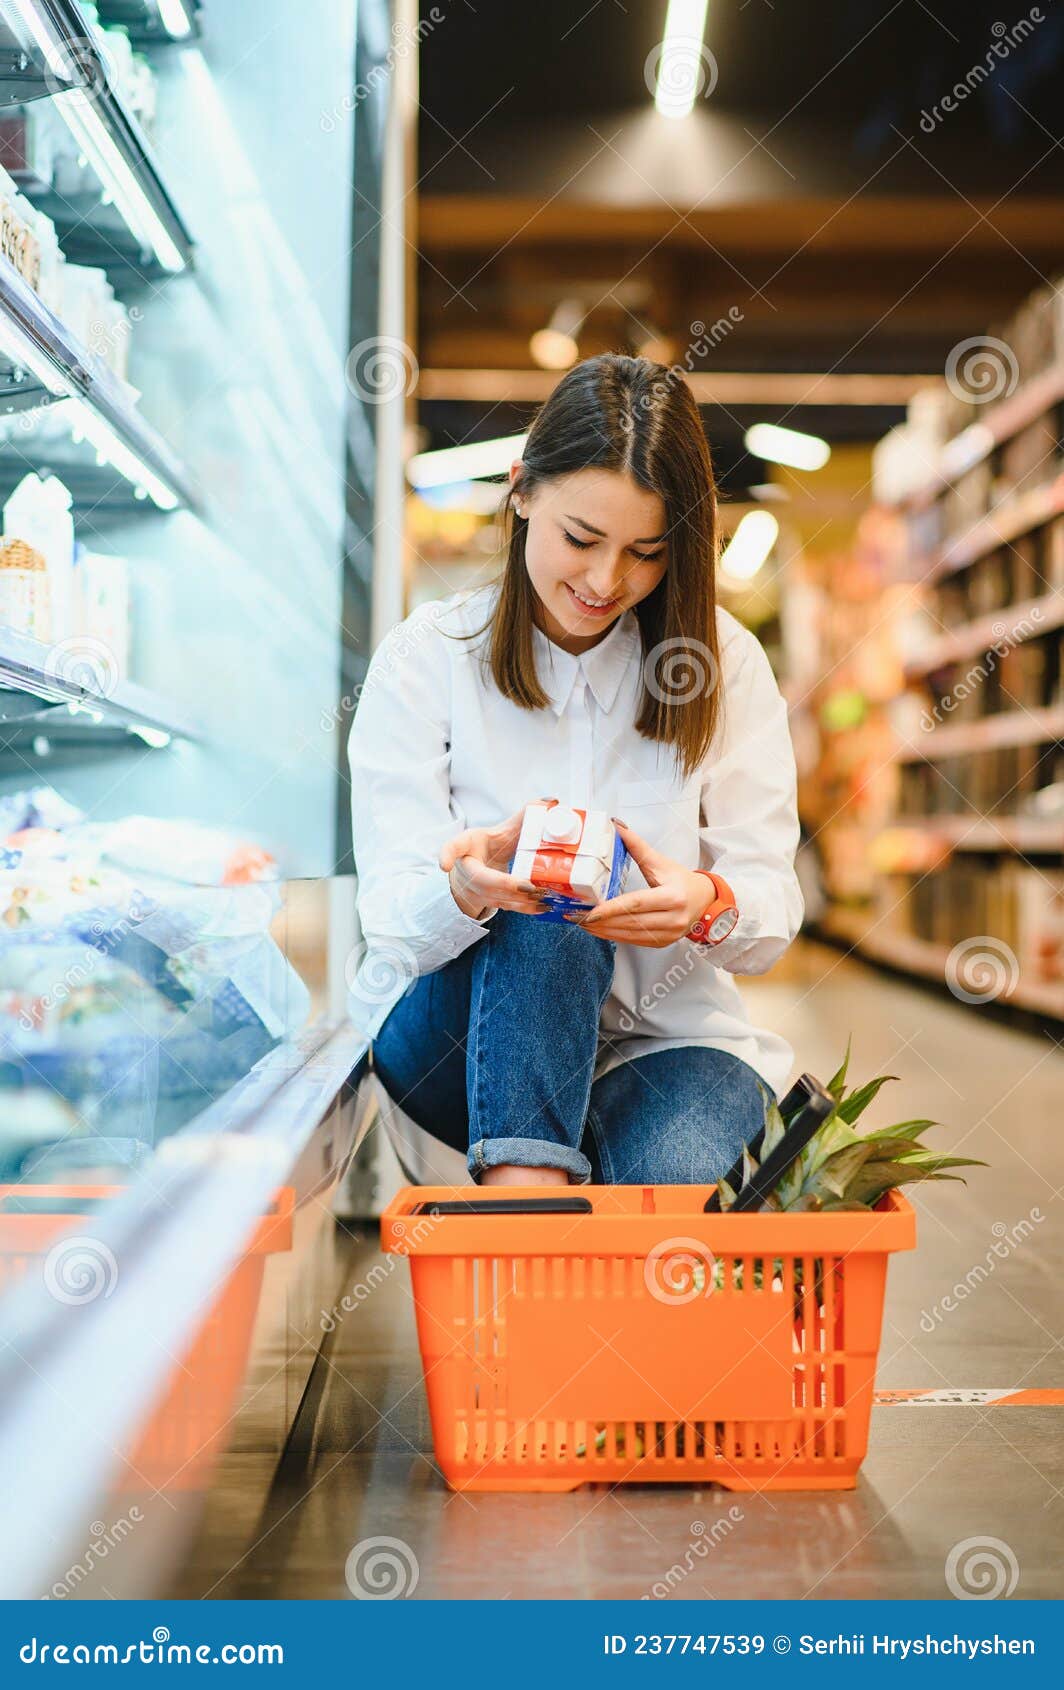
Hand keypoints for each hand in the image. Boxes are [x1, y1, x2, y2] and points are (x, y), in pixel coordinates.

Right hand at [439, 803, 550, 917]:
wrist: (475, 870)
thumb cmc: (488, 846)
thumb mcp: (498, 829)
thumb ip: (524, 816)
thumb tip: (552, 801)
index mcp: (465, 847)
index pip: (452, 848)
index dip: (447, 856)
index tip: (444, 865)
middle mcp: (466, 871)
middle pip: (482, 881)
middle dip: (506, 885)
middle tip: (529, 885)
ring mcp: (476, 890)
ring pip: (496, 898)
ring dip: (520, 899)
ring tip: (542, 894)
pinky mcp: (489, 902)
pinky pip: (507, 907)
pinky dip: (526, 908)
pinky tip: (544, 907)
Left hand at [567, 821, 710, 946]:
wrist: (705, 900)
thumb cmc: (681, 880)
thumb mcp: (661, 862)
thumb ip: (638, 846)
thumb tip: (617, 826)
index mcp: (673, 897)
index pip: (636, 904)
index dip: (611, 909)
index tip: (590, 911)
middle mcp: (673, 918)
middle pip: (630, 922)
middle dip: (601, 921)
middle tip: (577, 916)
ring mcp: (669, 934)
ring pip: (630, 935)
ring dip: (604, 931)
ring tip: (584, 924)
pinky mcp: (663, 943)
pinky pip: (634, 941)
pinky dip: (615, 936)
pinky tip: (600, 930)